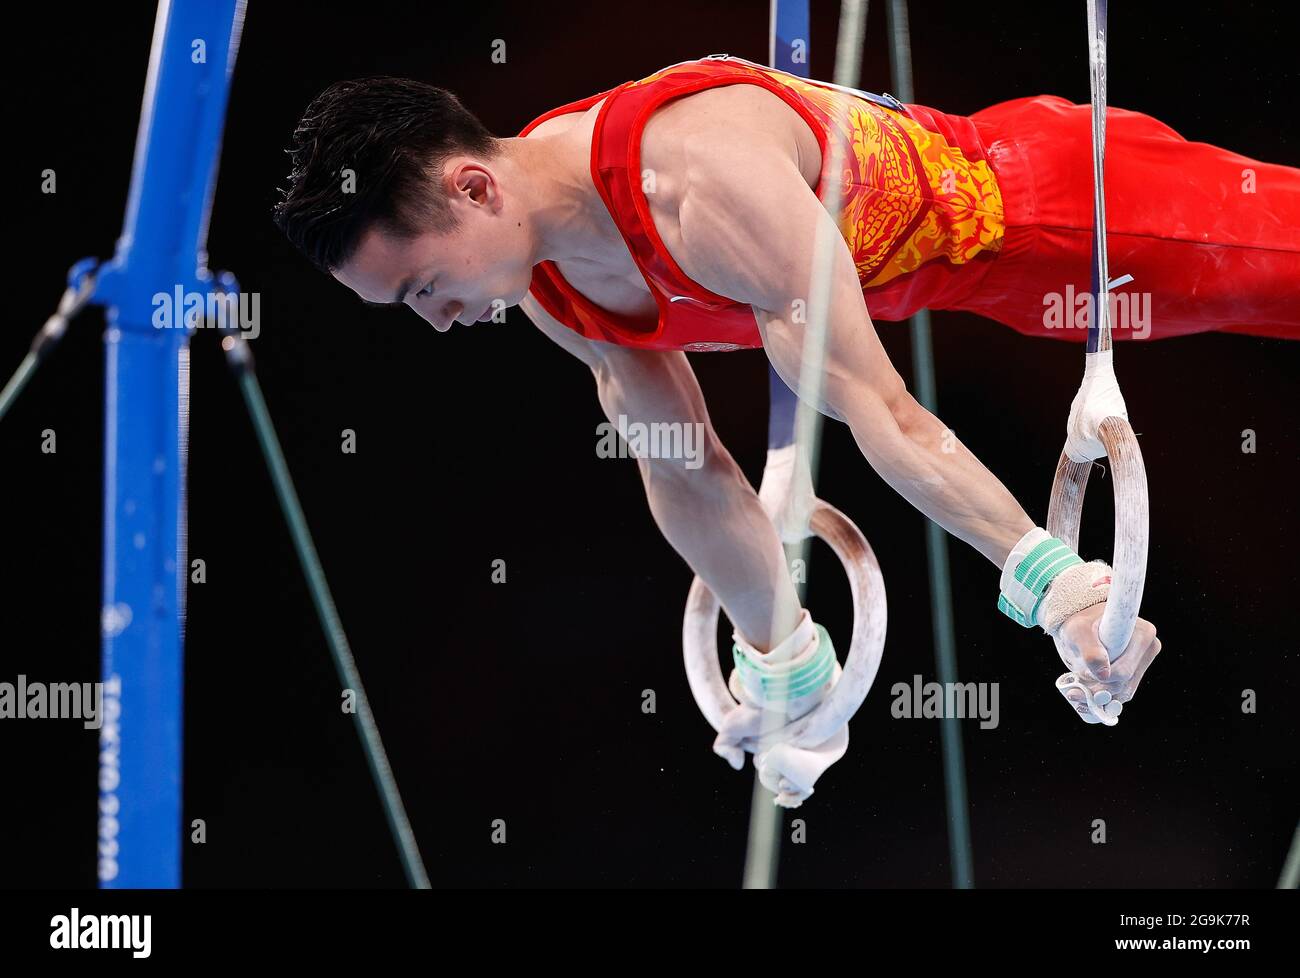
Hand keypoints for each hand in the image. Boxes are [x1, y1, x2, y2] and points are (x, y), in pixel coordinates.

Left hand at [1052, 604, 1161, 723]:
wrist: (1080, 624)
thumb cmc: (1080, 622)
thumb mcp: (1078, 631)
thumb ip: (1090, 651)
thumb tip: (1104, 675)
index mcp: (1143, 634)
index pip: (1125, 668)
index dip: (1102, 677)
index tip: (1081, 674)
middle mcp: (1147, 649)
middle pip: (1124, 682)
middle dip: (1098, 689)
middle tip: (1073, 691)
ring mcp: (1142, 663)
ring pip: (1123, 691)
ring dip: (1099, 697)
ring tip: (1076, 694)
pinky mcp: (1134, 673)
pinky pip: (1120, 693)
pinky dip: (1103, 698)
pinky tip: (1085, 698)